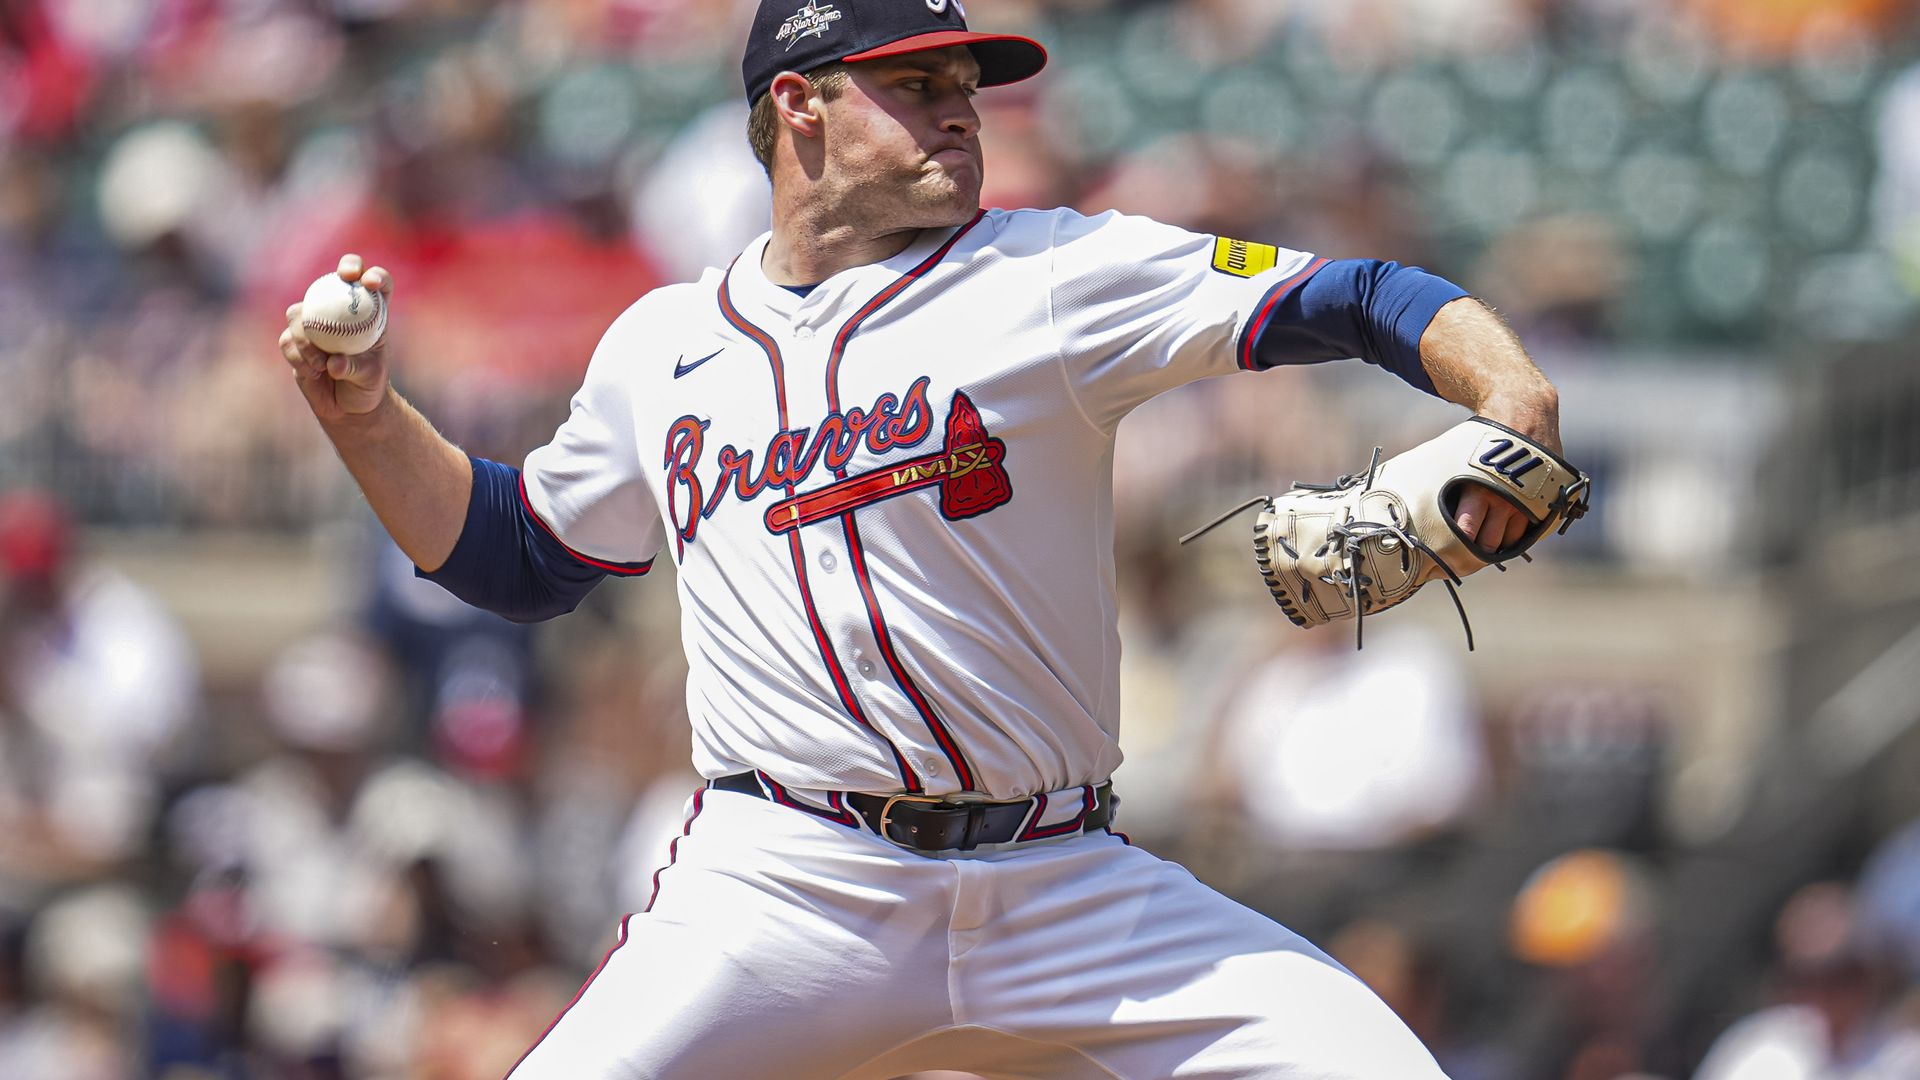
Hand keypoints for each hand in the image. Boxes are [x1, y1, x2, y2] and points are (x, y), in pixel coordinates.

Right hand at [280, 254, 391, 420]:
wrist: (348, 408)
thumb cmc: (367, 387)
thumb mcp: (369, 378)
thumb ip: (354, 368)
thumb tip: (334, 362)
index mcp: (370, 314)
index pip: (377, 283)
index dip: (375, 275)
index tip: (370, 283)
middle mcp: (342, 312)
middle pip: (339, 278)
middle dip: (345, 269)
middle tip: (345, 279)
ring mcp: (315, 323)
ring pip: (300, 312)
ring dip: (306, 337)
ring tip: (321, 364)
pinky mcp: (295, 340)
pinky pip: (288, 340)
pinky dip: (297, 356)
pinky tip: (312, 372)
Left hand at [1456, 392, 1562, 553]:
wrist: (1523, 416)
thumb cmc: (1484, 440)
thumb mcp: (1461, 458)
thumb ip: (1450, 484)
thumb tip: (1419, 504)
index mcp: (1477, 489)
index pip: (1465, 532)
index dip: (1457, 546)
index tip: (1449, 553)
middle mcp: (1502, 498)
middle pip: (1488, 543)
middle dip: (1478, 549)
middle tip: (1469, 549)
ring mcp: (1525, 502)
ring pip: (1510, 541)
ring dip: (1500, 543)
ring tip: (1489, 536)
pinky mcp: (1544, 501)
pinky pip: (1529, 532)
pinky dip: (1519, 534)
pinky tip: (1509, 528)